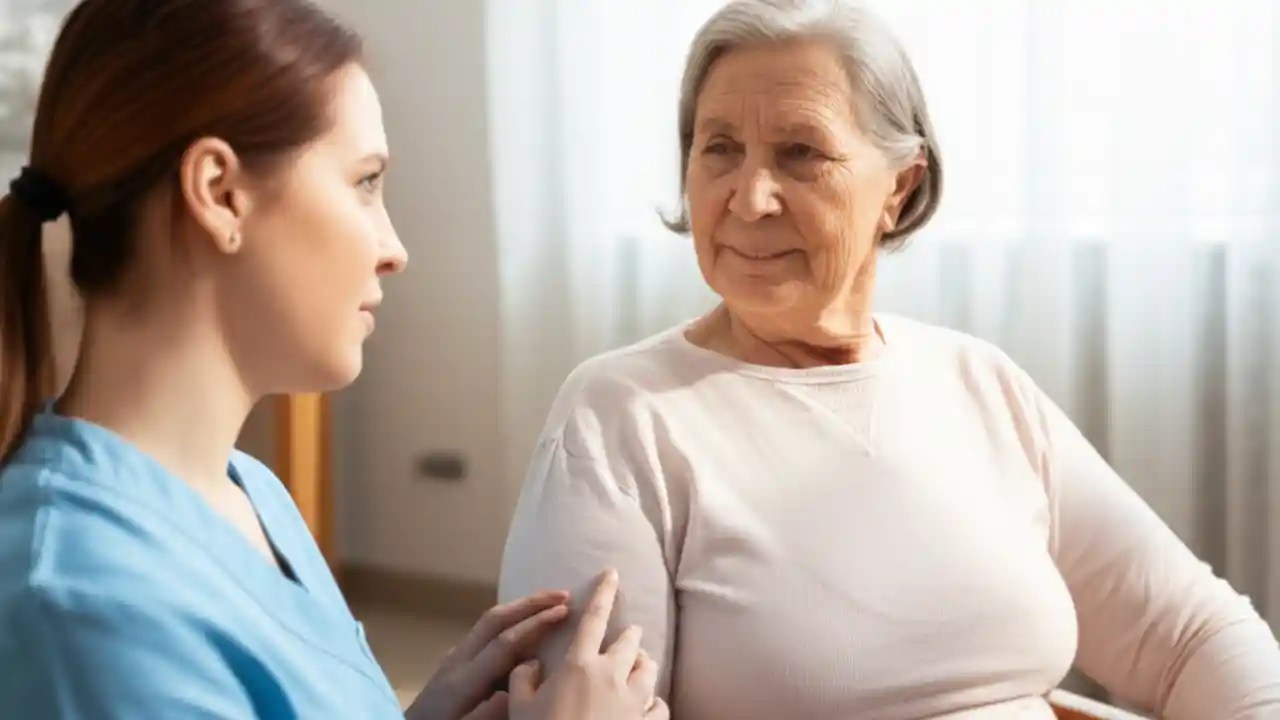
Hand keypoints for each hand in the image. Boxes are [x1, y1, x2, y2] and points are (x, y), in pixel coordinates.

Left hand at [405, 590, 571, 719]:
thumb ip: (487, 713)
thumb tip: (516, 689)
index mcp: (464, 679)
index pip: (505, 642)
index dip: (536, 624)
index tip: (565, 611)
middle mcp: (457, 660)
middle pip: (495, 619)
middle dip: (529, 603)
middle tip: (562, 594)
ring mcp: (452, 658)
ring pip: (487, 622)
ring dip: (519, 608)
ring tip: (548, 603)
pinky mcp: (451, 663)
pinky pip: (483, 632)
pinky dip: (507, 620)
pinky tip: (521, 626)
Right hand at [508, 570, 669, 719]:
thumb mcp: (521, 709)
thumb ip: (523, 679)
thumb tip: (530, 661)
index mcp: (579, 666)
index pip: (594, 618)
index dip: (604, 592)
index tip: (613, 572)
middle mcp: (612, 676)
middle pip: (630, 641)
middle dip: (628, 635)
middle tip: (624, 636)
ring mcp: (634, 701)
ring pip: (649, 668)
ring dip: (642, 664)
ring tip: (636, 667)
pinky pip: (660, 705)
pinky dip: (654, 702)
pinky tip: (647, 706)